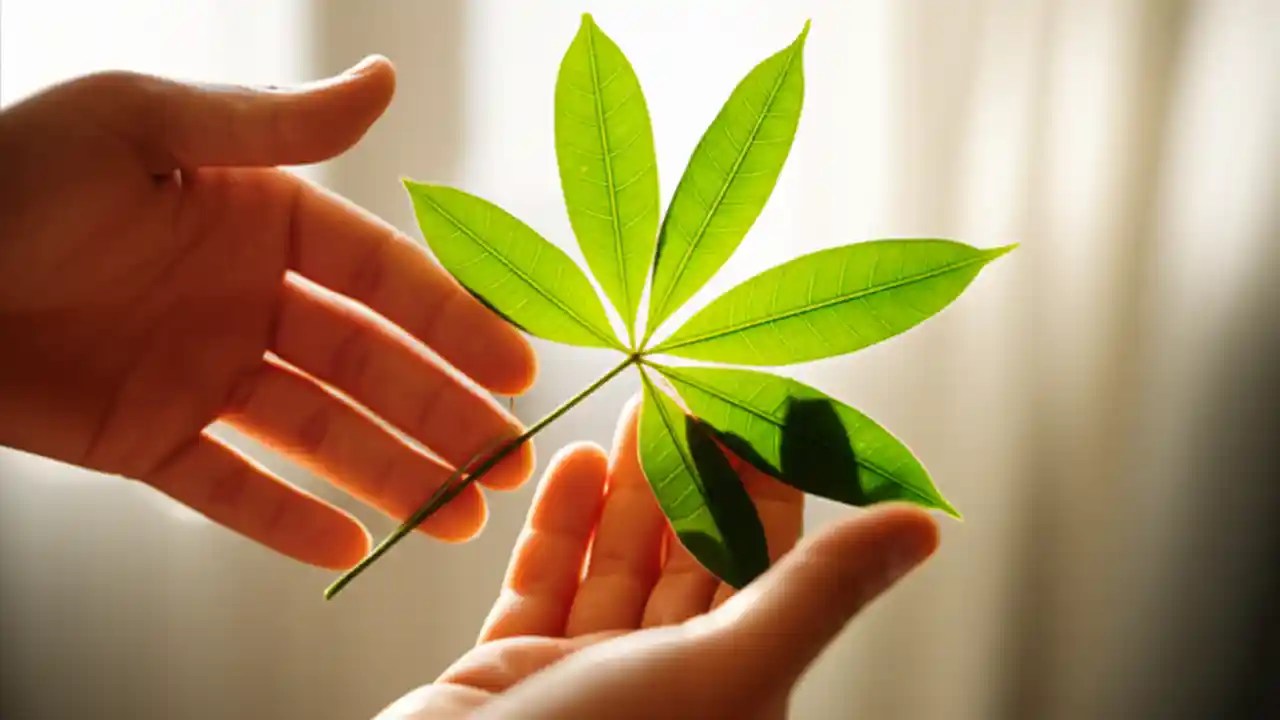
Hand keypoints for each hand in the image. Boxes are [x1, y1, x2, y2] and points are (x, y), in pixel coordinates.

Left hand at [0, 59, 535, 568]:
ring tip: (462, 519)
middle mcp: (246, 298)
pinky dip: (285, 519)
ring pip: (318, 432)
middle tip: (513, 465)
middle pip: (370, 366)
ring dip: (393, 475)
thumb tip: (383, 80)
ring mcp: (202, 372)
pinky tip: (349, 547)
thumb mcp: (141, 125)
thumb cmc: (6, 172)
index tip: (518, 369)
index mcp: (258, 217)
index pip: (380, 278)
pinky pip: (229, 486)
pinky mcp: (147, 440)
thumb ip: (269, 122)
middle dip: (446, 416)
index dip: (453, 323)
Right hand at [379, 400, 938, 718]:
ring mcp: (584, 675)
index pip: (766, 565)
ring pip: (617, 563)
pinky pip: (542, 584)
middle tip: (688, 390)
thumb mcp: (730, 668)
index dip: (767, 484)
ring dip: (628, 486)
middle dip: (692, 471)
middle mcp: (663, 683)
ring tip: (636, 406)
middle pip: (689, 556)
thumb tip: (924, 526)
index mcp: (732, 687)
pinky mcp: (509, 671)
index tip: (759, 407)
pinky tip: (575, 461)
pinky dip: (560, 524)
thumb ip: (818, 592)